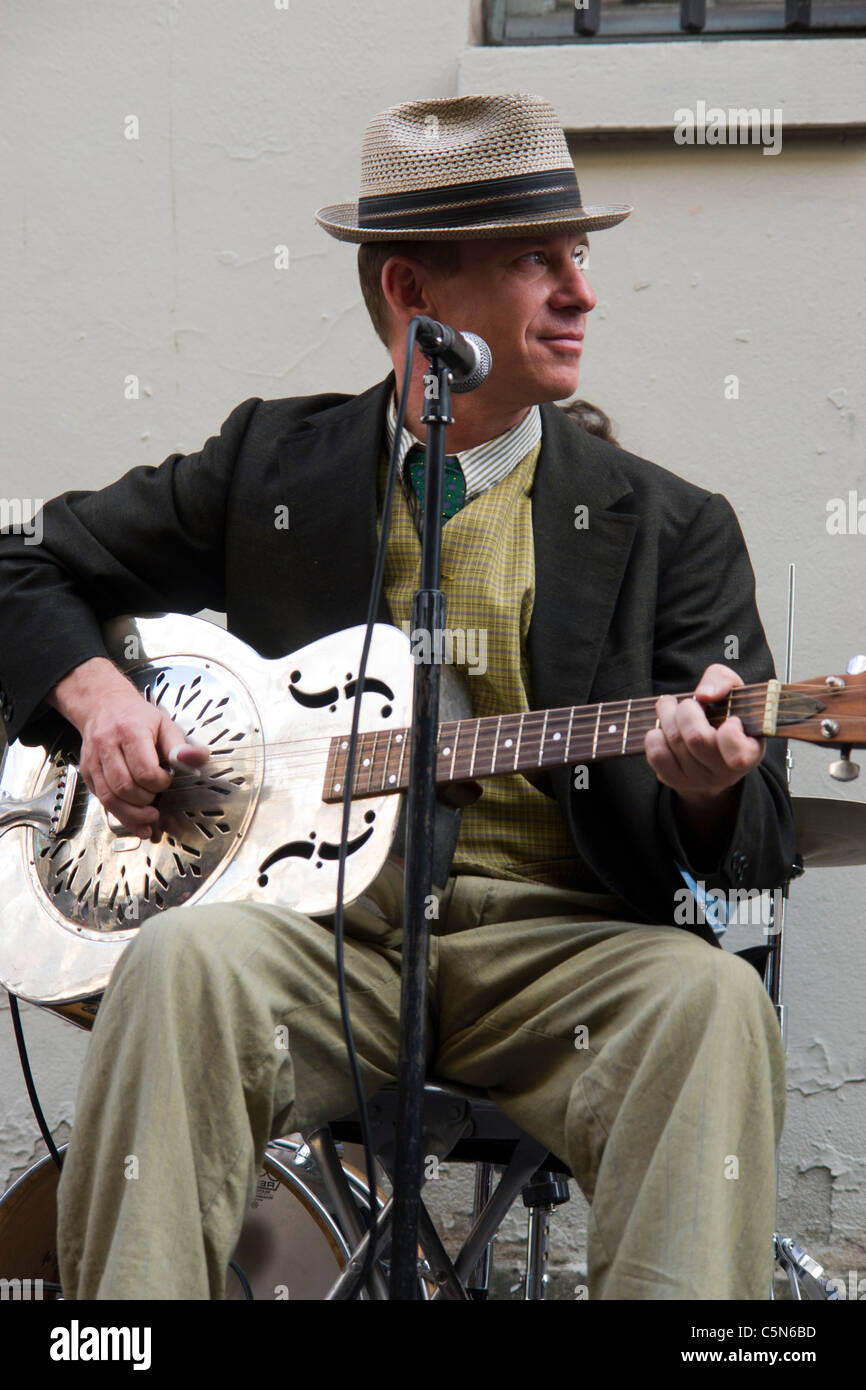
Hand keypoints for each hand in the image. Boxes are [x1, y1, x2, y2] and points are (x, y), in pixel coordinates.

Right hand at [49, 658, 208, 838]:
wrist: (104, 706)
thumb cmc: (136, 717)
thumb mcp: (165, 725)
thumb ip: (181, 747)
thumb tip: (198, 759)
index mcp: (130, 732)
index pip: (144, 770)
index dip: (160, 782)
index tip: (167, 779)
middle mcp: (107, 746)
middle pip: (125, 787)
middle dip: (146, 801)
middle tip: (158, 798)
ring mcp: (94, 761)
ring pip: (110, 798)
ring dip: (133, 815)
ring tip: (151, 818)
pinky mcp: (88, 773)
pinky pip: (101, 801)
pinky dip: (120, 815)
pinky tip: (136, 821)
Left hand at [645, 663, 764, 806]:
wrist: (712, 744)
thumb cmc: (726, 713)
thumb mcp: (734, 691)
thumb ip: (723, 680)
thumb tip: (703, 694)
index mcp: (749, 755)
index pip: (737, 755)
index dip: (730, 732)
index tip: (731, 719)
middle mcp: (725, 773)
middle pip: (696, 738)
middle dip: (687, 710)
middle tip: (688, 703)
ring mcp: (699, 780)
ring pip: (674, 742)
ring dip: (666, 716)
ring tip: (669, 707)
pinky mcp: (675, 780)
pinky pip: (657, 755)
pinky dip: (655, 735)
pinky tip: (662, 729)